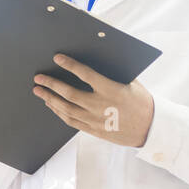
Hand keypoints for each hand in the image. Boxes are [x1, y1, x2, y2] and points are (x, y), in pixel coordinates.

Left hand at [33, 54, 154, 146]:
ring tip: (39, 91)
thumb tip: (95, 58)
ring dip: (50, 99)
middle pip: (68, 94)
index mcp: (111, 90)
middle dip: (51, 85)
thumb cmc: (141, 101)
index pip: (85, 74)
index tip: (57, 58)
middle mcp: (100, 105)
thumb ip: (112, 73)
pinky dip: (59, 112)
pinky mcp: (93, 130)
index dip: (70, 65)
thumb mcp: (131, 83)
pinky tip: (52, 105)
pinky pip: (71, 121)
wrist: (150, 128)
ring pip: (66, 109)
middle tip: (38, 78)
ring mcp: (95, 120)